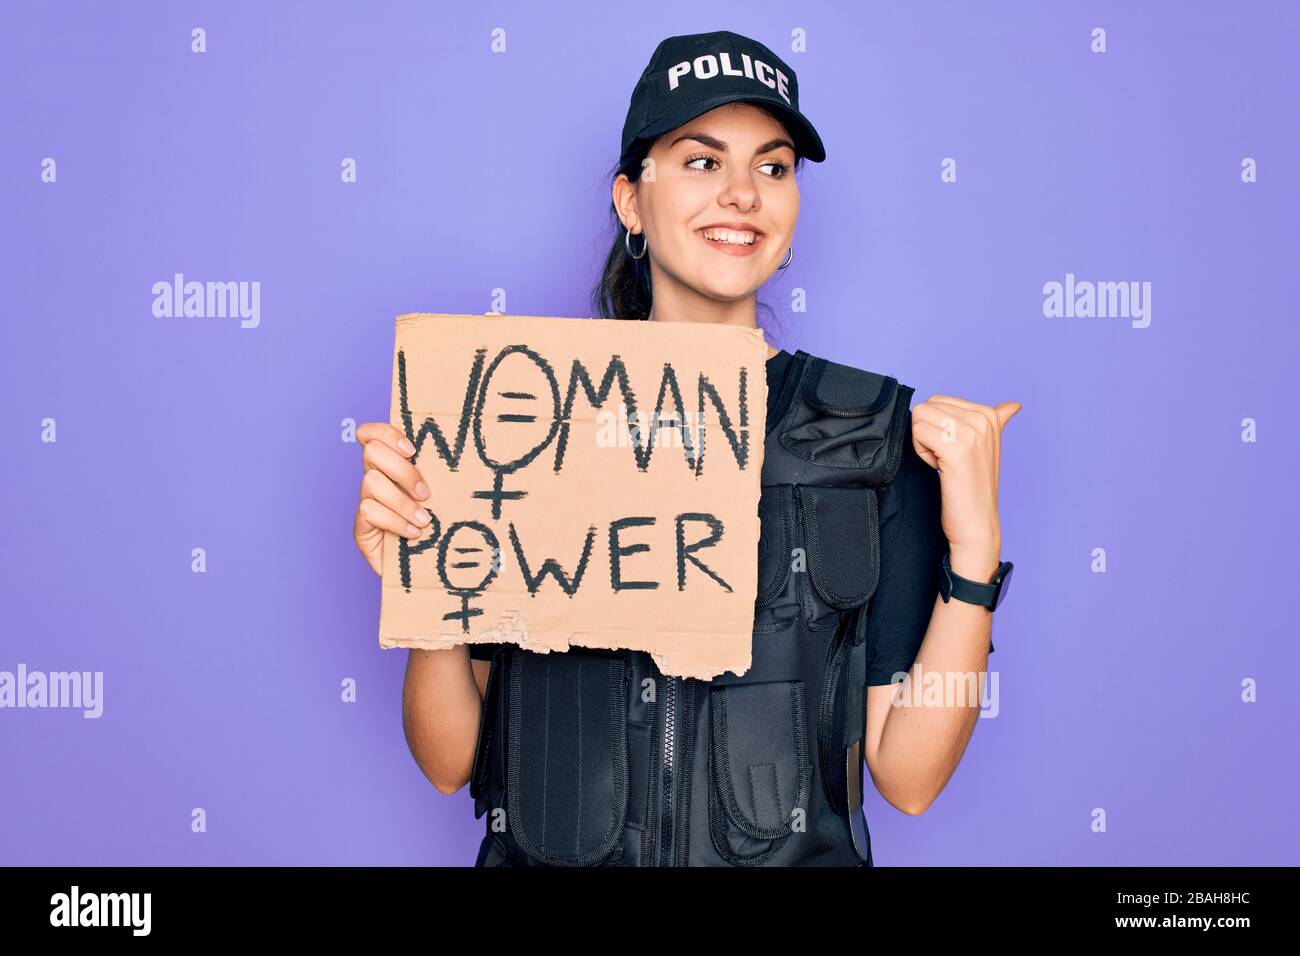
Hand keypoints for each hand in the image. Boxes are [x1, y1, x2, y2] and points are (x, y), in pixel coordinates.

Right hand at [353, 423, 433, 575]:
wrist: (424, 569)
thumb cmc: (437, 527)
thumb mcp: (440, 497)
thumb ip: (439, 477)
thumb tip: (466, 460)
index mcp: (390, 467)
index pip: (372, 435)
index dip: (386, 434)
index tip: (412, 450)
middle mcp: (374, 479)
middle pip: (372, 452)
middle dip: (403, 470)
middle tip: (425, 493)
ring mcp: (365, 502)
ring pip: (371, 482)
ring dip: (402, 501)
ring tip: (424, 519)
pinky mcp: (361, 527)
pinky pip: (369, 510)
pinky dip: (395, 521)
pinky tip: (413, 533)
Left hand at [910, 394, 1020, 578]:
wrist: (977, 523)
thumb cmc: (975, 486)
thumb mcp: (988, 448)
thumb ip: (998, 422)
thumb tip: (1013, 405)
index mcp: (989, 414)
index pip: (936, 401)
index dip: (936, 427)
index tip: (953, 451)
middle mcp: (983, 419)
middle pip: (926, 407)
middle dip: (928, 433)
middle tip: (947, 459)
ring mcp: (971, 433)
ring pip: (919, 418)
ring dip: (923, 444)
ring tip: (945, 464)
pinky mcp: (956, 449)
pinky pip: (918, 433)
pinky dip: (921, 453)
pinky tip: (940, 469)